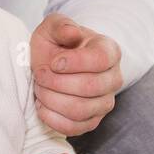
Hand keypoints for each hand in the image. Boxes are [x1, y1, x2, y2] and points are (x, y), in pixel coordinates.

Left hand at [30, 14, 122, 135]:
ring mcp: (105, 102)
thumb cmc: (55, 44)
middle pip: (90, 87)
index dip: (74, 62)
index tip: (53, 62)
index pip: (100, 60)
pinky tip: (42, 105)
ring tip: (39, 89)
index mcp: (109, 50)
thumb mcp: (52, 27)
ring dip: (52, 100)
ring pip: (80, 109)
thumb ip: (61, 25)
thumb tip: (73, 33)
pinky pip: (74, 128)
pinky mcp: (93, 121)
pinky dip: (52, 118)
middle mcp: (114, 78)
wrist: (52, 65)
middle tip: (39, 75)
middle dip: (56, 82)